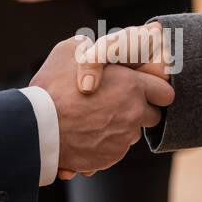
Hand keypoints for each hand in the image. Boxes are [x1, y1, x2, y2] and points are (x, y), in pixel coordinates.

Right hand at [31, 36, 174, 175]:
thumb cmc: (52, 87)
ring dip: (120, 129)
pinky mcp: (110, 157)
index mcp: (131, 86)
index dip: (156, 91)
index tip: (146, 92)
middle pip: (152, 116)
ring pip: (131, 134)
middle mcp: (133, 113)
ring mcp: (123, 139)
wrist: (37, 128)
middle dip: (139, 112)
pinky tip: (84, 137)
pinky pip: (114, 151)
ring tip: (94, 122)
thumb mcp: (67, 52)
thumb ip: (87, 47)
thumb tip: (88, 43)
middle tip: (117, 106)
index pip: (164, 92)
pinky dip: (103, 145)